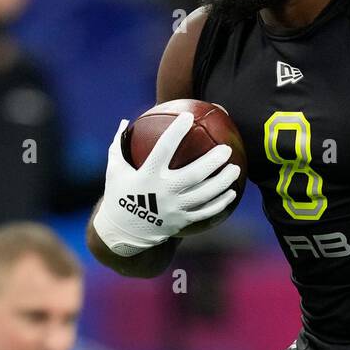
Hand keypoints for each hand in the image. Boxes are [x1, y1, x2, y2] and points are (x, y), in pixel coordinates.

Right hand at [92, 108, 240, 255]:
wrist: (123, 232)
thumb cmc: (119, 195)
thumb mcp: (114, 169)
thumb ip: (118, 145)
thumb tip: (124, 121)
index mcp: (147, 176)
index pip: (163, 149)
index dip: (176, 132)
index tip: (188, 117)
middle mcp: (163, 192)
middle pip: (193, 175)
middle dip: (212, 161)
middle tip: (226, 149)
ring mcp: (174, 208)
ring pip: (204, 195)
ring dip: (222, 182)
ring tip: (235, 168)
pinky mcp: (181, 221)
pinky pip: (205, 212)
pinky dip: (220, 203)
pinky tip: (231, 193)